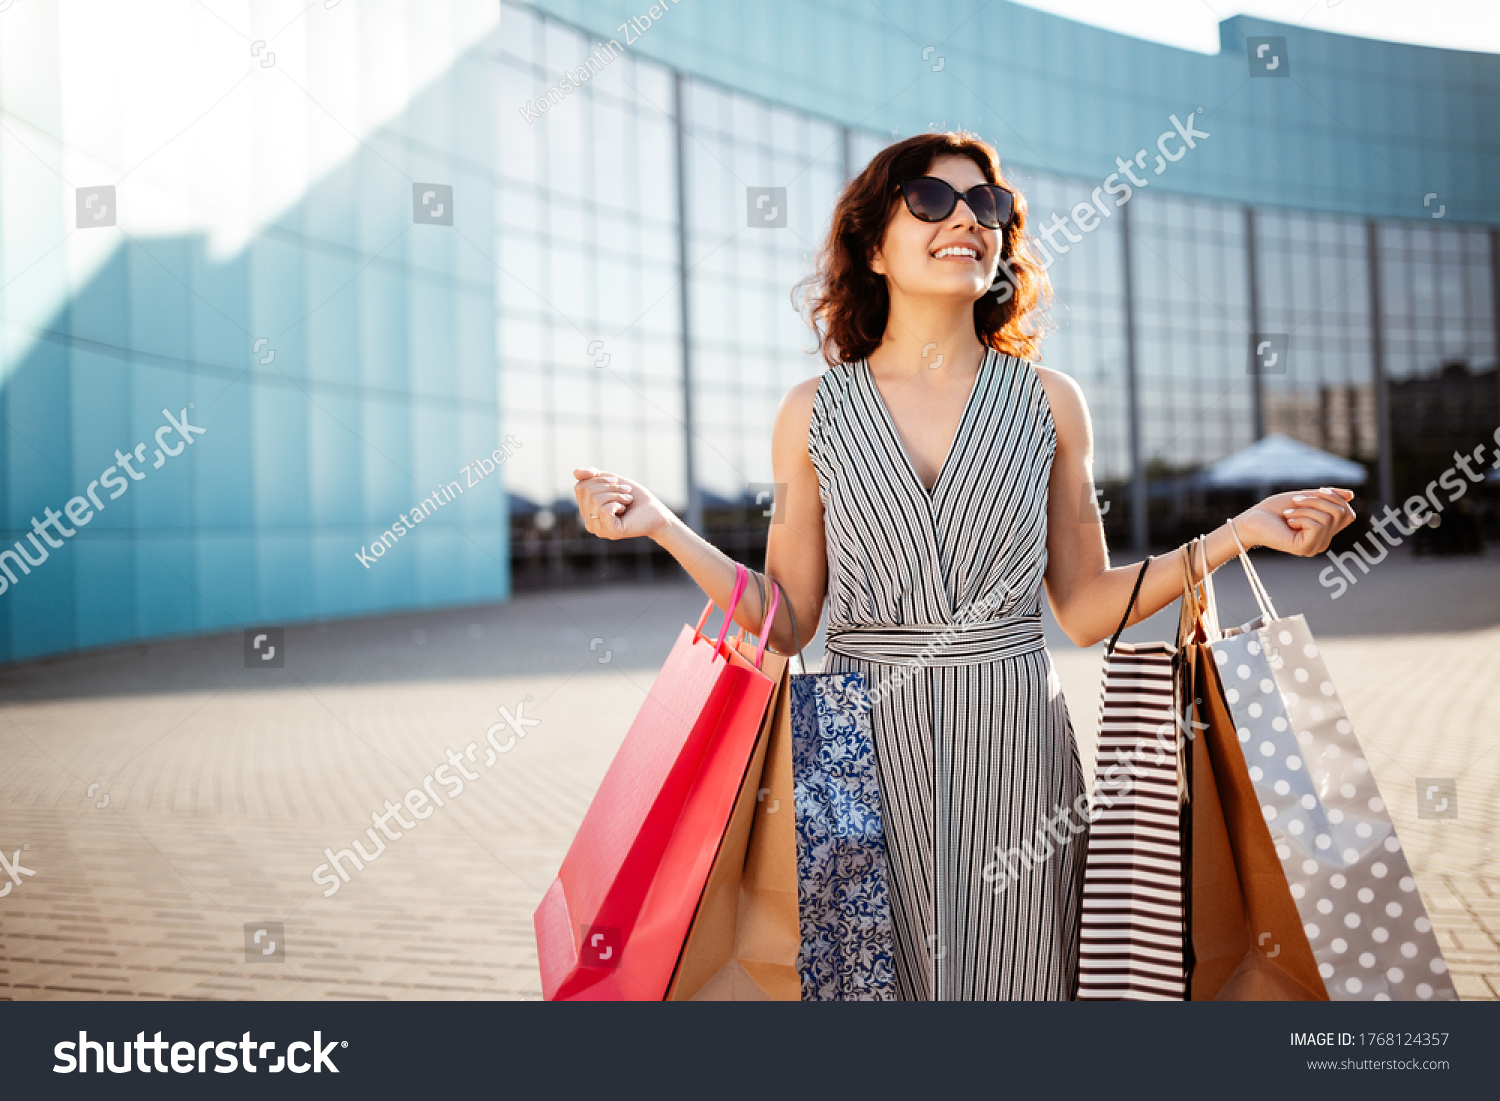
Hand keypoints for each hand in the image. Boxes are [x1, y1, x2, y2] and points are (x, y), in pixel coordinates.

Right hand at [572, 468, 674, 540]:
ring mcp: (598, 529)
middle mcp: (589, 522)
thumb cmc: (635, 498)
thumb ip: (594, 476)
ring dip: (616, 494)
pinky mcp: (610, 532)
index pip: (580, 487)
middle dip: (609, 486)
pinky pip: (604, 510)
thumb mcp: (612, 482)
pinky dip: (617, 503)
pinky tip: (624, 510)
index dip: (598, 479)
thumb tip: (574, 472)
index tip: (616, 482)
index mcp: (588, 510)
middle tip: (626, 492)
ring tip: (627, 500)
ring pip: (594, 500)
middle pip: (586, 491)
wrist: (656, 512)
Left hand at [1232, 486, 1356, 556]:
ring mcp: (1315, 547)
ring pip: (1329, 517)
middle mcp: (1323, 542)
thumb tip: (1351, 495)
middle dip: (1319, 500)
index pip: (1348, 514)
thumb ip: (1327, 498)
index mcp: (1324, 532)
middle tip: (1296, 501)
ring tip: (1288, 513)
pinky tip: (1288, 522)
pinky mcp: (1305, 548)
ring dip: (1305, 508)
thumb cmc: (1274, 510)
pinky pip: (1318, 525)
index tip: (1317, 491)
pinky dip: (1301, 516)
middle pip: (1342, 513)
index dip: (1336, 498)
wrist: (1251, 520)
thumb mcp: (1306, 498)